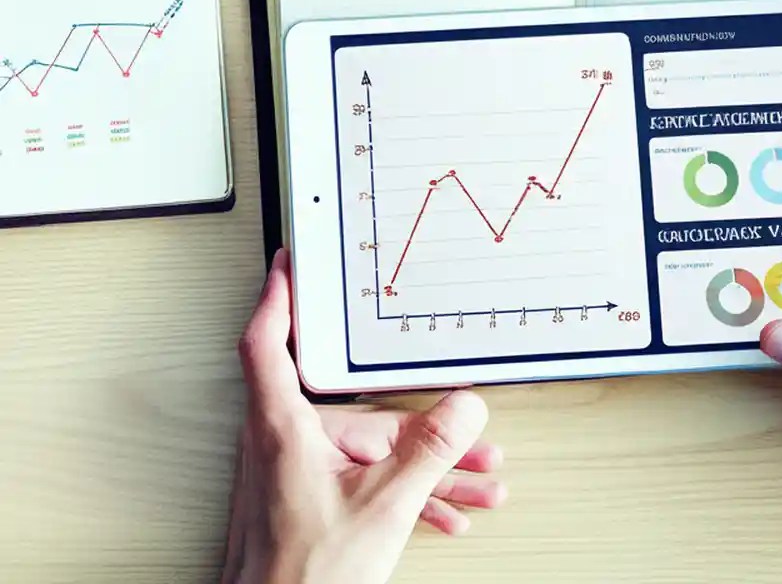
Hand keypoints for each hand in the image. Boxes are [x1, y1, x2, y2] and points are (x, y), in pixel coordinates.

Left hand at [221, 250, 506, 583]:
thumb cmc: (299, 577)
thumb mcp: (383, 508)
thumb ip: (429, 453)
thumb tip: (465, 407)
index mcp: (284, 429)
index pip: (268, 343)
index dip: (278, 298)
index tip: (289, 264)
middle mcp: (285, 444)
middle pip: (364, 415)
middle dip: (427, 427)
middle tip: (469, 429)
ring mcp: (298, 475)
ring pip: (374, 454)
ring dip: (428, 469)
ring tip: (479, 481)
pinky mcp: (312, 502)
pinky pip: (367, 482)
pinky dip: (408, 493)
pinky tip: (449, 512)